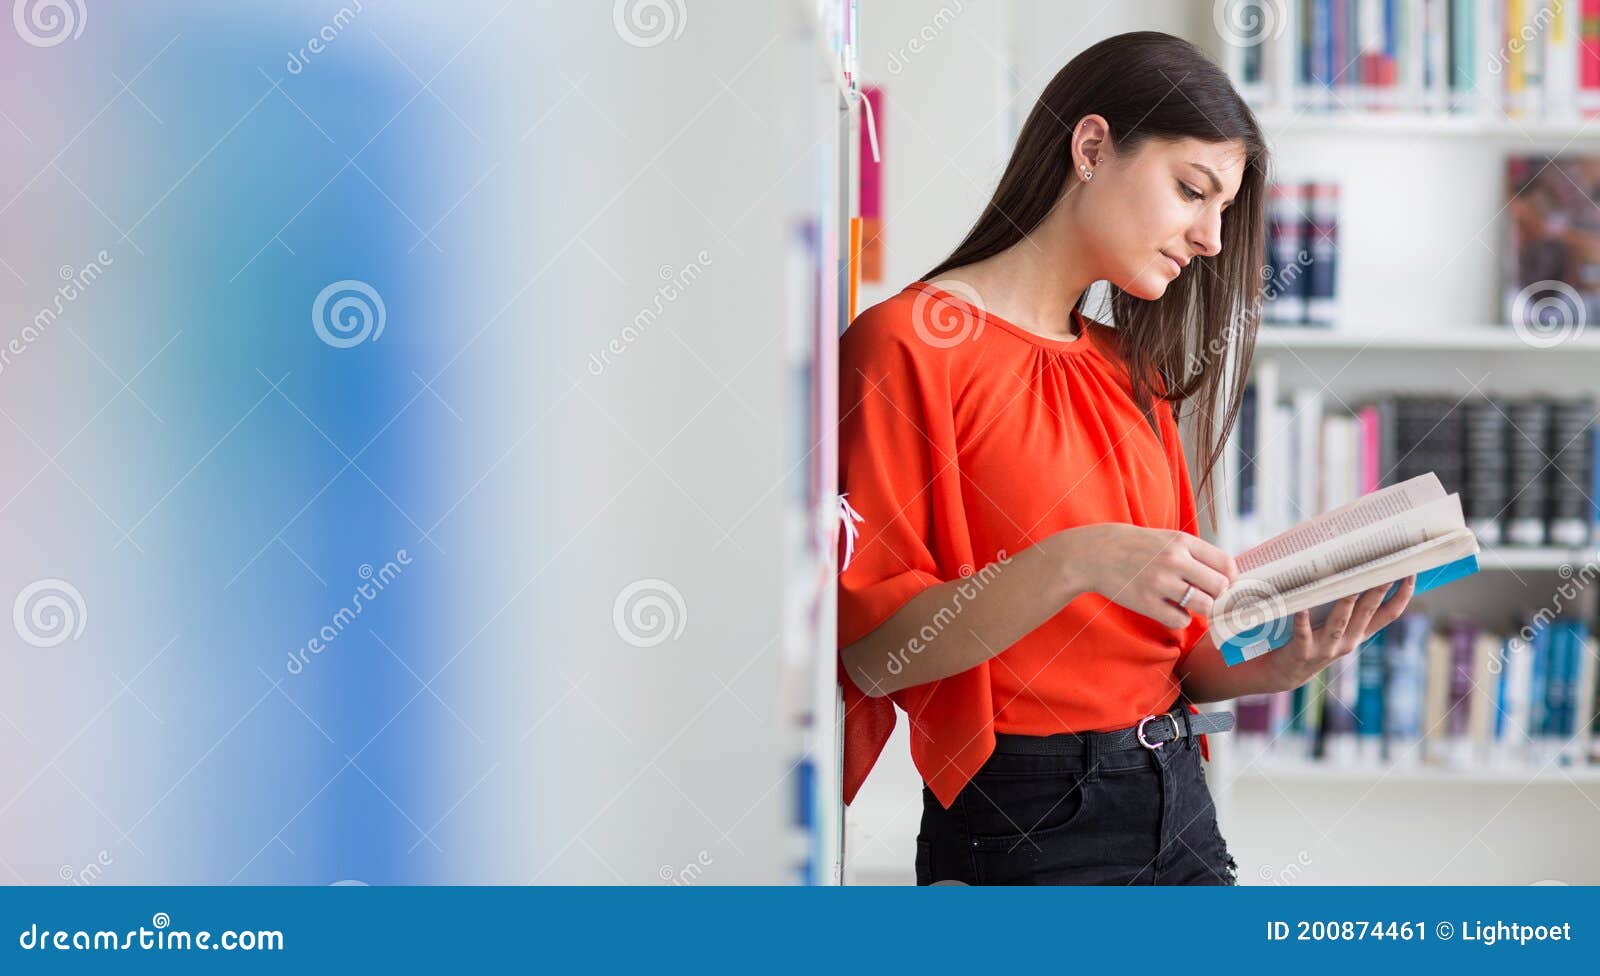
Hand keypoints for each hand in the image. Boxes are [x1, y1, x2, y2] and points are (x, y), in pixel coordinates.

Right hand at [1066, 524, 1237, 628]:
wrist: (1096, 553)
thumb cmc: (1136, 547)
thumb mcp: (1167, 538)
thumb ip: (1195, 554)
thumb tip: (1228, 577)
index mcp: (1182, 541)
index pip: (1226, 564)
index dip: (1230, 579)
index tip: (1223, 585)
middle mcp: (1174, 559)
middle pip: (1219, 587)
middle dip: (1217, 596)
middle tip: (1207, 597)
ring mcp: (1159, 582)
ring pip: (1204, 605)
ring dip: (1201, 609)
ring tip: (1189, 604)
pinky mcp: (1146, 602)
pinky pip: (1180, 619)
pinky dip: (1180, 619)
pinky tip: (1171, 610)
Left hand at [1268, 575, 1416, 689]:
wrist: (1288, 674)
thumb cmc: (1313, 640)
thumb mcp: (1338, 628)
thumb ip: (1350, 607)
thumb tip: (1358, 573)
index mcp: (1359, 634)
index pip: (1388, 614)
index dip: (1402, 595)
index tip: (1410, 573)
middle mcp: (1348, 641)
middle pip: (1367, 612)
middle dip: (1378, 590)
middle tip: (1386, 568)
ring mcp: (1326, 648)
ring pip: (1340, 621)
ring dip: (1346, 602)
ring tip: (1351, 583)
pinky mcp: (1303, 652)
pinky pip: (1303, 632)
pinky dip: (1302, 619)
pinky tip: (1301, 605)